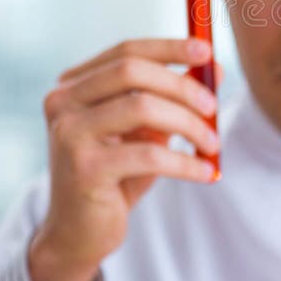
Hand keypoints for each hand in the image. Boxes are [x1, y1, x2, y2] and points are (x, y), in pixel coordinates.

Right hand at [29, 37, 221, 280]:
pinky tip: (206, 171)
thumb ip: (175, 97)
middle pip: (132, 71)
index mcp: (75, 86)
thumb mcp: (149, 130)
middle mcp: (63, 103)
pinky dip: (185, 161)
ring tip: (212, 143)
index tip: (207, 50)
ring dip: (188, 124)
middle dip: (181, 84)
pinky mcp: (83, 169)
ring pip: (142, 108)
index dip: (169, 48)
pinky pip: (149, 154)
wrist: (79, 233)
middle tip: (213, 106)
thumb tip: (217, 68)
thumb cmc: (118, 174)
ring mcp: (69, 135)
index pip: (126, 51)